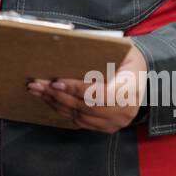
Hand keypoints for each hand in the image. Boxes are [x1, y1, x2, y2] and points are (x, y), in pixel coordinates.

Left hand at [27, 44, 147, 132]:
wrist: (138, 75)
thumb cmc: (126, 58)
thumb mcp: (119, 50)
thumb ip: (99, 55)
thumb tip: (68, 48)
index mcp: (131, 89)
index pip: (101, 94)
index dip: (77, 89)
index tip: (56, 82)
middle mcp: (126, 111)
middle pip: (86, 107)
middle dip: (58, 95)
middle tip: (37, 85)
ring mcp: (116, 122)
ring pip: (80, 116)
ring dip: (56, 103)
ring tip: (38, 91)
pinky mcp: (106, 128)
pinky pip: (80, 122)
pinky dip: (63, 110)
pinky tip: (49, 99)